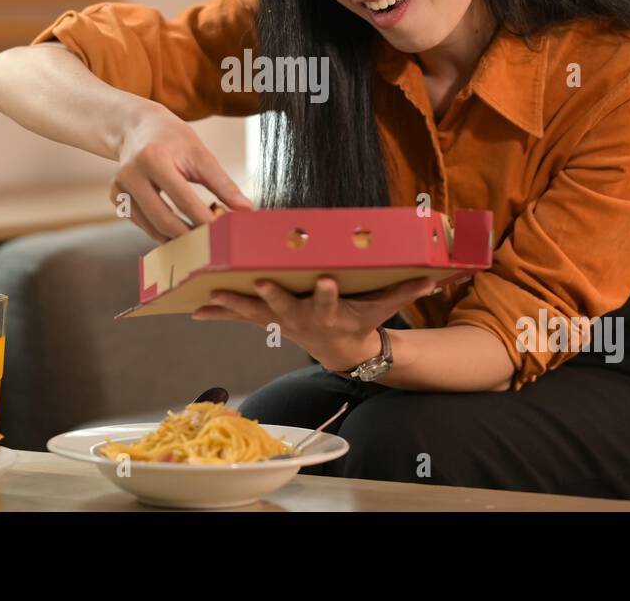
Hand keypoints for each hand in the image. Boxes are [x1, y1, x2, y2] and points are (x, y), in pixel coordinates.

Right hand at [112, 103, 252, 242]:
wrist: (137, 127)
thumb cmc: (174, 139)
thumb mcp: (200, 154)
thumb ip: (223, 184)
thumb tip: (247, 210)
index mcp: (153, 159)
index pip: (183, 199)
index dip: (204, 220)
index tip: (224, 233)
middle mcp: (131, 174)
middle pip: (164, 219)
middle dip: (190, 236)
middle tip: (213, 243)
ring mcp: (119, 188)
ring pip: (151, 227)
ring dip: (177, 238)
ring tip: (200, 239)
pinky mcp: (115, 197)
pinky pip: (142, 223)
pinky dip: (162, 231)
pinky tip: (180, 230)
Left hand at [192, 274, 436, 371]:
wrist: (340, 352)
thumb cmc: (360, 322)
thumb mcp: (382, 309)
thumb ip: (405, 291)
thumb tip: (436, 277)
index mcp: (329, 312)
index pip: (328, 301)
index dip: (325, 293)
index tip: (324, 280)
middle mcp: (301, 318)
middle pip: (284, 307)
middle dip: (272, 296)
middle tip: (260, 283)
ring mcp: (280, 320)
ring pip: (253, 312)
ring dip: (231, 304)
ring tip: (209, 296)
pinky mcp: (266, 319)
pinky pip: (238, 316)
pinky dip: (217, 313)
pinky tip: (193, 310)